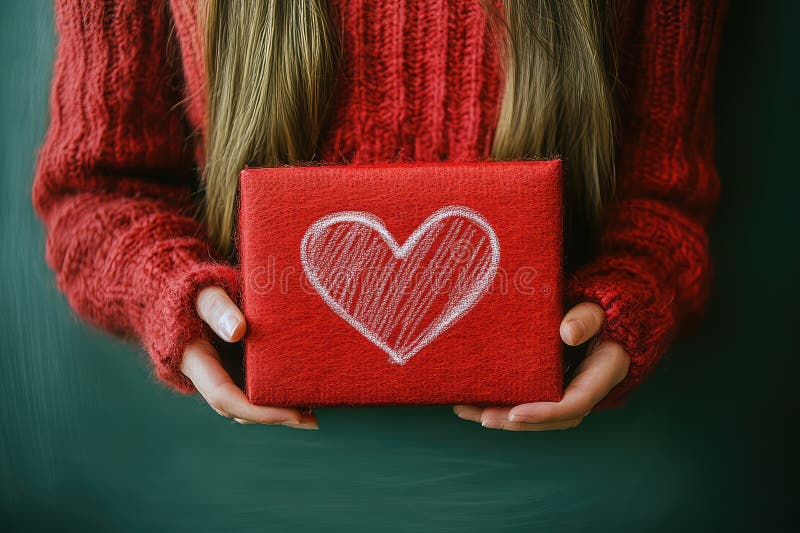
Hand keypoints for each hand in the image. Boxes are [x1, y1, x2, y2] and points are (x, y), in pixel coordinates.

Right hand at [180, 286, 317, 428]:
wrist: (189, 294)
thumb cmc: (195, 290)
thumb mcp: (203, 291)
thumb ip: (217, 307)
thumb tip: (237, 330)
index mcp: (196, 362)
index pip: (224, 397)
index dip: (258, 411)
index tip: (292, 414)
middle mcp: (209, 376)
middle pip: (240, 409)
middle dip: (274, 417)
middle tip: (311, 419)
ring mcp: (223, 375)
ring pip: (249, 404)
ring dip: (278, 412)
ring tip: (314, 414)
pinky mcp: (237, 370)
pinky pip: (255, 391)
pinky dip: (276, 398)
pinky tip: (304, 396)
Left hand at [453, 302, 629, 430]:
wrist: (596, 318)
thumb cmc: (596, 312)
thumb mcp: (596, 311)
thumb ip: (586, 319)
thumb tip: (568, 333)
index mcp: (600, 377)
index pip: (574, 405)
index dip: (545, 413)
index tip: (516, 413)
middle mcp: (583, 393)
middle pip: (550, 419)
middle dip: (514, 422)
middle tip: (483, 417)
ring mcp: (565, 393)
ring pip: (535, 416)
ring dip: (500, 417)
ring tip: (466, 410)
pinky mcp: (548, 389)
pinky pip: (526, 403)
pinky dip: (500, 405)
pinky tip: (471, 402)